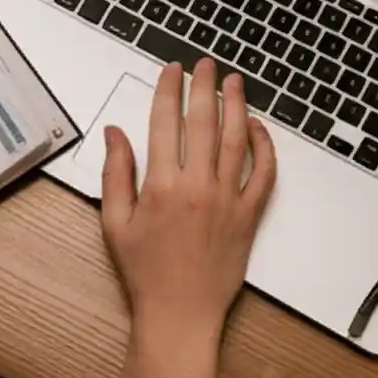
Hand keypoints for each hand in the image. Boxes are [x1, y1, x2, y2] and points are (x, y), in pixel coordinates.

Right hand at [102, 60, 276, 377]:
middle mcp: (197, 186)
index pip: (165, 123)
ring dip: (237, 106)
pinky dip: (264, 147)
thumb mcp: (114, 222)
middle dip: (204, 87)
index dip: (168, 91)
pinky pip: (263, 174)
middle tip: (206, 64)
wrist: (180, 312)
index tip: (172, 70)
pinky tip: (257, 127)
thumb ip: (116, 173)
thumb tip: (115, 133)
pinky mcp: (249, 216)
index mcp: (161, 185)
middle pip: (203, 123)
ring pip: (236, 140)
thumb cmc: (145, 272)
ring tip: (235, 82)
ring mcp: (228, 200)